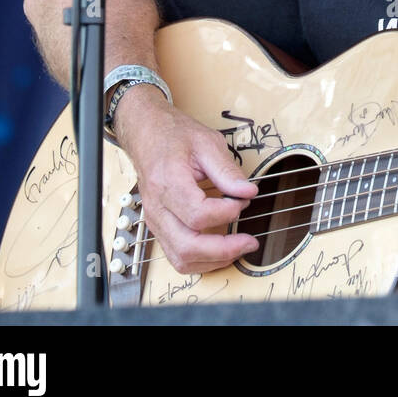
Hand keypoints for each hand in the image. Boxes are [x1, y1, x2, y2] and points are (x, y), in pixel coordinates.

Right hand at [114, 85, 259, 273]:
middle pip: (188, 245)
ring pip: (181, 259)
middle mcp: (157, 208)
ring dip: (214, 260)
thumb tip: (248, 192)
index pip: (197, 214)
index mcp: (168, 182)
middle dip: (223, 249)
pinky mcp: (160, 228)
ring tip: (239, 247)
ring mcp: (156, 221)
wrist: (148, 136)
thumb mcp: (207, 143)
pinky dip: (202, 260)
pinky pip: (178, 256)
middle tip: (249, 241)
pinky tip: (222, 250)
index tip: (243, 200)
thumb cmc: (175, 137)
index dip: (226, 212)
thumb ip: (228, 171)